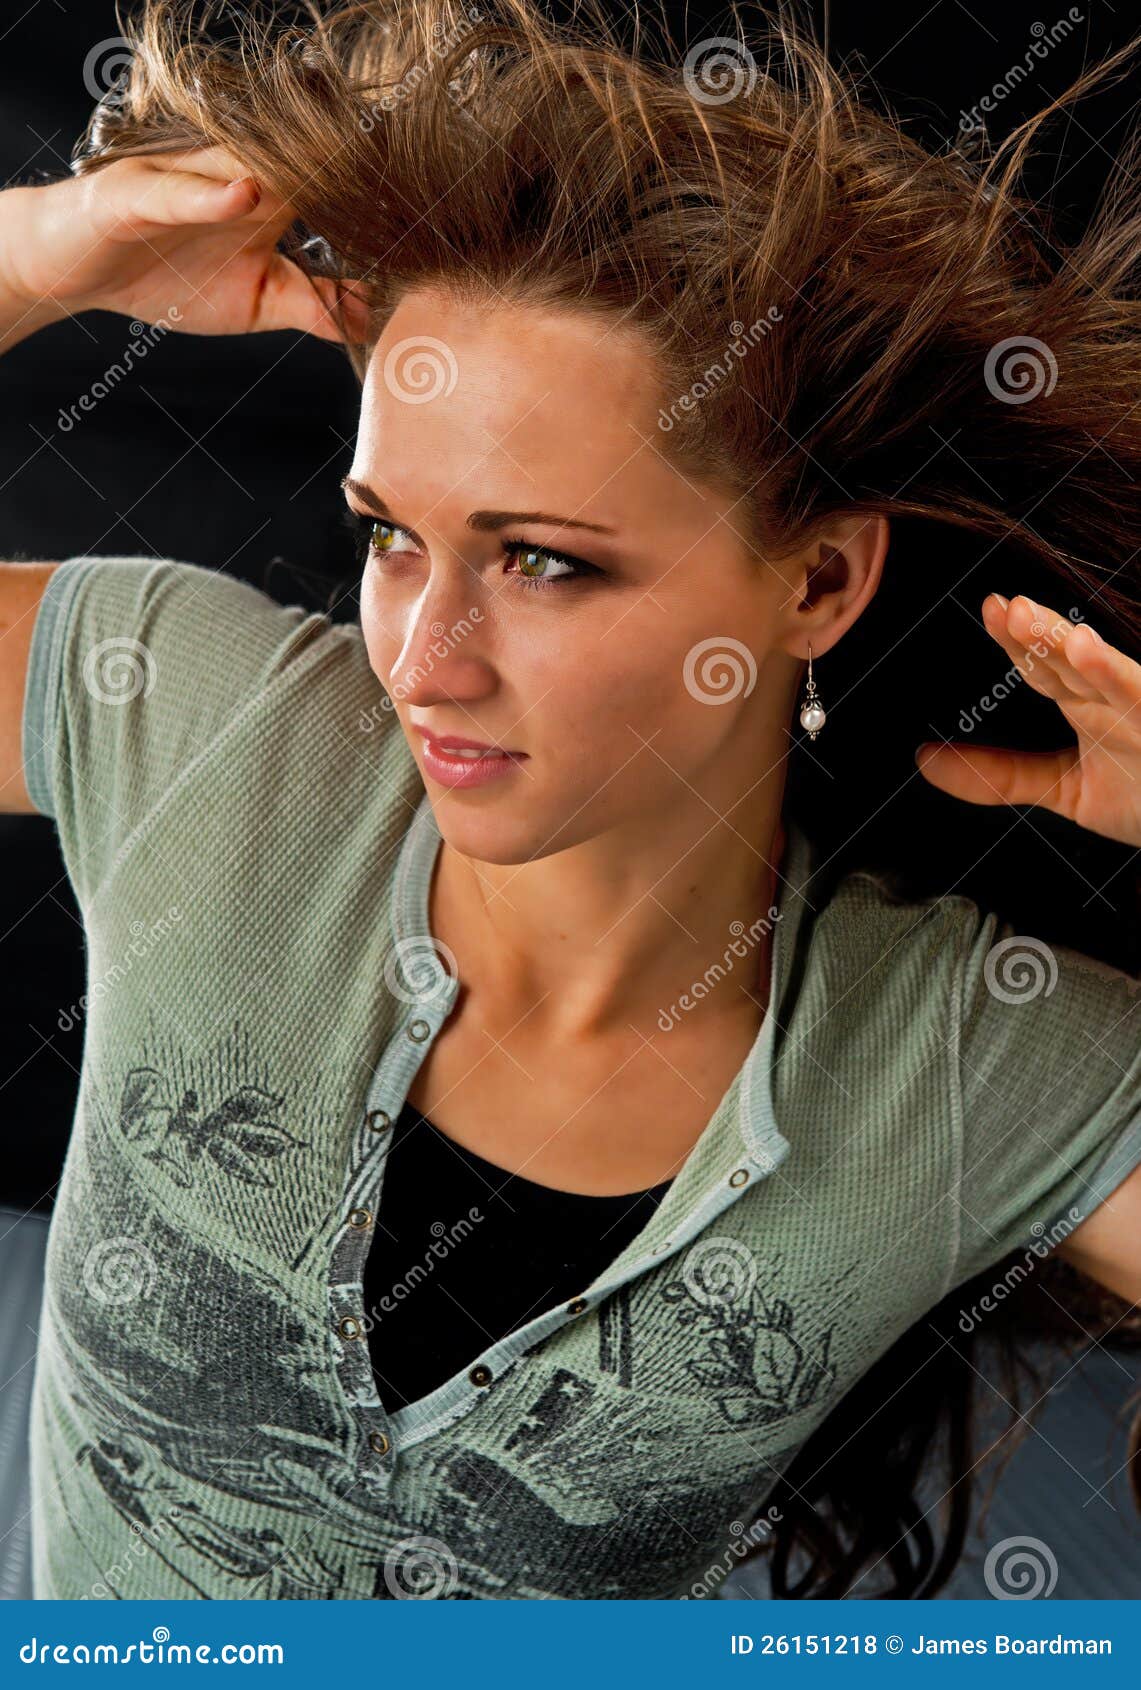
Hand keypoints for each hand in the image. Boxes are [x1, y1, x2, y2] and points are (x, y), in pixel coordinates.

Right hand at [0, 143, 369, 344]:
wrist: (80, 269)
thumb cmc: (168, 278)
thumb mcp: (255, 305)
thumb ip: (311, 308)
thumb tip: (368, 324)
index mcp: (271, 203)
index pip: (334, 192)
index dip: (375, 204)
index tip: (425, 226)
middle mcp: (238, 181)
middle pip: (302, 166)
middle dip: (349, 176)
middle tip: (402, 193)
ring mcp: (189, 183)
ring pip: (246, 165)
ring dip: (291, 172)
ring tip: (336, 174)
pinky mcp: (139, 192)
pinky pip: (181, 191)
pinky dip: (213, 195)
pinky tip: (246, 195)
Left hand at [915, 593, 1140, 848]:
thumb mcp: (1064, 788)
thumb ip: (998, 776)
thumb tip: (923, 760)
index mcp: (1085, 700)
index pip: (1041, 664)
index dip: (1014, 639)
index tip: (990, 609)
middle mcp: (1113, 696)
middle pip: (1068, 658)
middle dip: (1035, 632)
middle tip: (1001, 607)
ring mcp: (1139, 706)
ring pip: (1105, 670)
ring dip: (1072, 646)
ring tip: (1032, 620)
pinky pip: (1139, 689)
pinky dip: (1115, 672)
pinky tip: (1086, 652)